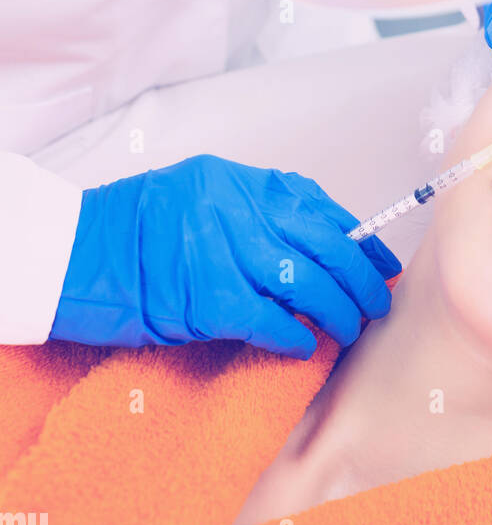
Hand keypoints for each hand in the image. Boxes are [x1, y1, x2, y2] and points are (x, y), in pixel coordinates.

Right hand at [49, 155, 400, 355]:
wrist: (77, 252)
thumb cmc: (137, 225)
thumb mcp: (200, 190)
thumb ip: (254, 206)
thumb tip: (315, 236)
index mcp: (238, 180)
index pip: (320, 209)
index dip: (360, 239)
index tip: (380, 262)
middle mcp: (236, 209)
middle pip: (325, 245)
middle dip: (361, 278)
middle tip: (376, 302)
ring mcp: (223, 253)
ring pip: (307, 284)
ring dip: (338, 311)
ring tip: (348, 328)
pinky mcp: (208, 300)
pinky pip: (271, 320)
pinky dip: (296, 335)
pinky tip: (305, 344)